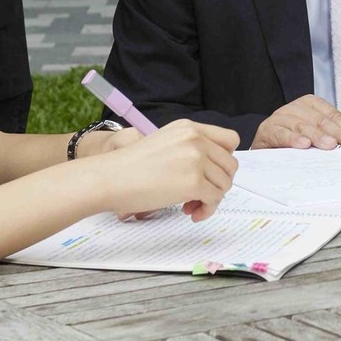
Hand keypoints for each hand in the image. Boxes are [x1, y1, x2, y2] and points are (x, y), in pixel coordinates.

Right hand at [82, 119, 239, 219]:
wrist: (109, 178)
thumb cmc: (130, 167)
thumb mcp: (165, 143)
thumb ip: (189, 149)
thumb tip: (213, 171)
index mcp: (189, 127)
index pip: (230, 140)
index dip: (224, 160)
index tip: (211, 173)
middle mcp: (196, 139)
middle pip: (230, 165)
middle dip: (218, 183)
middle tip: (200, 195)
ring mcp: (196, 159)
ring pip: (225, 184)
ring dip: (211, 199)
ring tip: (192, 206)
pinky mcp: (194, 182)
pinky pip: (215, 199)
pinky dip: (207, 209)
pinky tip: (192, 213)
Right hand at [254, 94, 340, 149]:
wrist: (264, 147)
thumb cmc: (292, 140)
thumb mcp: (315, 134)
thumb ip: (334, 131)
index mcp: (309, 104)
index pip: (331, 114)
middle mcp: (294, 108)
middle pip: (319, 119)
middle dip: (336, 132)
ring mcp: (280, 118)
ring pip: (302, 125)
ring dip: (317, 136)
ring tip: (329, 145)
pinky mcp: (267, 130)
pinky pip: (282, 134)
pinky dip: (293, 139)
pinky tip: (303, 145)